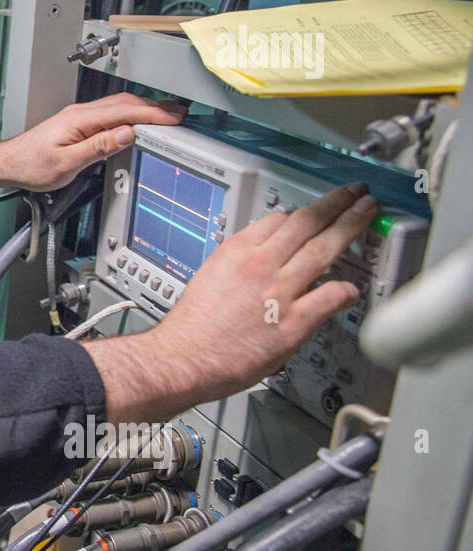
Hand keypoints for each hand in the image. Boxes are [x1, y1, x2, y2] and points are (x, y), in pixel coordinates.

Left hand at [0, 94, 186, 195]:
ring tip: (165, 117)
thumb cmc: (31, 165)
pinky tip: (137, 123)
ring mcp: (79, 117)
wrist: (9, 163)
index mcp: (80, 119)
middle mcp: (80, 113)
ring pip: (118, 107)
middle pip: (125, 103)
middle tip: (178, 115)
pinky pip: (110, 114)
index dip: (152, 114)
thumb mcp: (67, 163)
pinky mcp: (77, 124)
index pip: (124, 112)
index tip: (172, 118)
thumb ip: (98, 147)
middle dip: (154, 107)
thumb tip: (125, 134)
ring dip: (144, 109)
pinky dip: (130, 115)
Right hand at [84, 182, 378, 422]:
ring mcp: (280, 291)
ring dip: (351, 226)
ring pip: (324, 248)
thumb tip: (257, 267)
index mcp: (235, 251)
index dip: (300, 213)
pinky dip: (347, 290)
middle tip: (355, 193)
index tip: (311, 213)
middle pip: (307, 222)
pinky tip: (353, 290)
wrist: (183, 358)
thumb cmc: (192, 328)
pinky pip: (331, 296)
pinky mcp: (294, 322)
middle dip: (337, 203)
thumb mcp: (209, 278)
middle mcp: (260, 264)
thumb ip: (238, 267)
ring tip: (366, 214)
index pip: (276, 219)